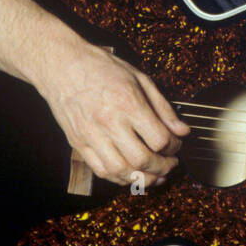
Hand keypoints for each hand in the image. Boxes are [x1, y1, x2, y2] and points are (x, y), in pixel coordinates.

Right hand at [34, 39, 189, 186]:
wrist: (63, 66)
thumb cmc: (102, 68)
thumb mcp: (141, 79)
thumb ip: (163, 107)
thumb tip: (182, 131)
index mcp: (128, 104)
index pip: (159, 139)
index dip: (174, 147)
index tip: (176, 145)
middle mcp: (109, 122)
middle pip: (142, 160)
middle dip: (163, 167)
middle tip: (170, 164)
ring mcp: (91, 135)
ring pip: (121, 171)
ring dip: (143, 179)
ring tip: (154, 175)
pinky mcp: (78, 143)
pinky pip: (101, 171)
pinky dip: (119, 178)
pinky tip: (131, 174)